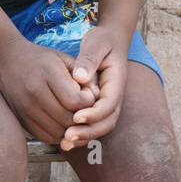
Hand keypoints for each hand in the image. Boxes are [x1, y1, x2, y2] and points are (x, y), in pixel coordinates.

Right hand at [0, 38, 96, 143]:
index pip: (75, 101)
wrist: (6, 59)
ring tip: (75, 116)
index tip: (88, 95)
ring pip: (59, 132)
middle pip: (68, 119)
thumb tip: (97, 97)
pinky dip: (59, 134)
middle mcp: (35, 93)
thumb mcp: (63, 58)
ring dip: (72, 129)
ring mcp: (26, 109)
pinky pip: (47, 137)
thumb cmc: (40, 58)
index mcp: (47, 74)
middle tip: (84, 108)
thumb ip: (82, 76)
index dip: (88, 102)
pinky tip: (62, 123)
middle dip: (82, 117)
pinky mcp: (22, 120)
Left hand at [61, 27, 128, 149]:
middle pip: (107, 122)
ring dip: (84, 136)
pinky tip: (64, 136)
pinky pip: (93, 124)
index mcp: (116, 82)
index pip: (109, 105)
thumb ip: (89, 58)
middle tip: (68, 136)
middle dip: (89, 132)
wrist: (110, 40)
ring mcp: (107, 102)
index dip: (94, 114)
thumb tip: (80, 77)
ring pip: (101, 126)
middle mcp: (114, 96)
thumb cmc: (103, 40)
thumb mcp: (96, 43)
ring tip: (64, 141)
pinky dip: (82, 132)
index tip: (76, 117)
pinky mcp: (98, 105)